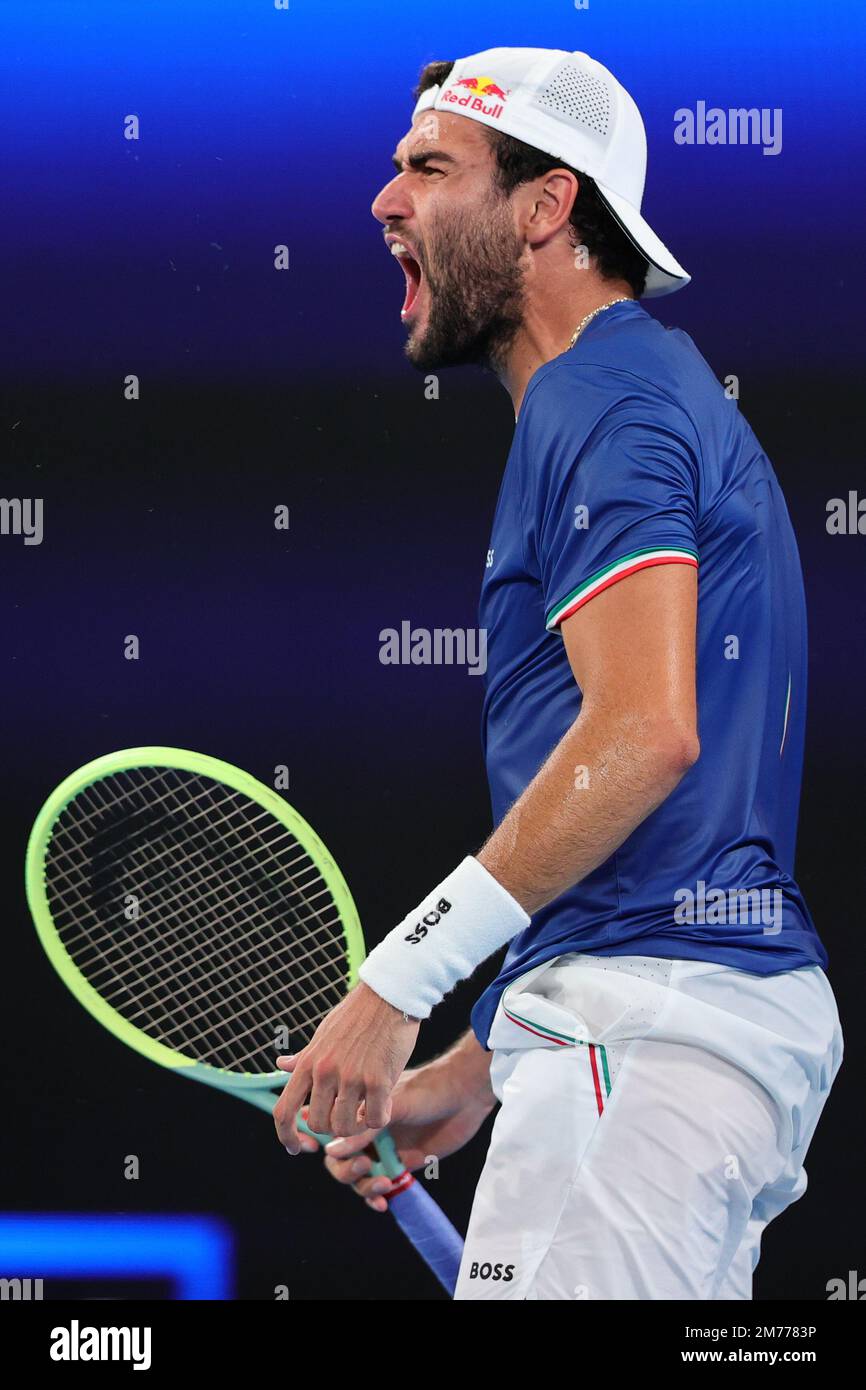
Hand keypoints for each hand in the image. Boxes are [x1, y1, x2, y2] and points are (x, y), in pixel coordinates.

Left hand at [273, 982, 418, 1153]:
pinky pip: (375, 1119)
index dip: (286, 1136)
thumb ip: (305, 1057)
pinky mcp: (379, 1079)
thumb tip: (280, 1065)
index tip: (295, 1147)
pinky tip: (382, 1106)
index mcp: (308, 1062)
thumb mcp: (323, 1034)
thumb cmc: (356, 1014)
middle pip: (319, 1125)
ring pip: (346, 1126)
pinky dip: (379, 1118)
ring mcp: (352, 1076)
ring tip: (365, 1111)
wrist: (389, 995)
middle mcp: (325, 1072)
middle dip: (332, 1127)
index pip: (284, 1111)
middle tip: (347, 1116)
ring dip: (356, 1126)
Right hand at [292, 1059, 495, 1211]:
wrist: (464, 1096)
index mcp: (357, 1109)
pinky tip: (385, 1200)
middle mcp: (366, 1130)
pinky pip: (380, 1188)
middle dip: (344, 1169)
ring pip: (357, 1178)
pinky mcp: (401, 1165)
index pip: (324, 1128)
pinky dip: (377, 1198)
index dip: (315, 1139)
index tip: (314, 1150)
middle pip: (337, 1160)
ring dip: (363, 1186)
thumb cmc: (426, 1088)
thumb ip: (364, 1128)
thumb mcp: (392, 1104)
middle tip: (363, 1164)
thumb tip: (331, 1151)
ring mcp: (382, 1149)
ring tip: (383, 1182)